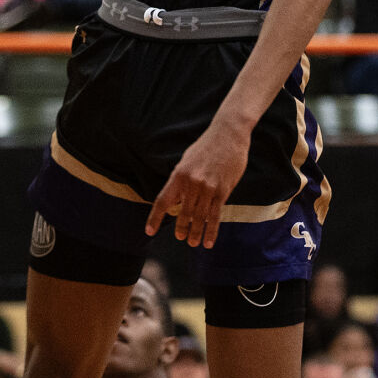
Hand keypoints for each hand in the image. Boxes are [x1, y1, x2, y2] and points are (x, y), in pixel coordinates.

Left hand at [145, 122, 249, 247]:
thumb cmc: (206, 147)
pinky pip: (215, 215)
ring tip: (193, 243)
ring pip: (199, 217)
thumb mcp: (187, 160)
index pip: (163, 201)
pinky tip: (209, 241)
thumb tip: (175, 201)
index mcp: (179, 175)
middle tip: (181, 237)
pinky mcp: (222, 191)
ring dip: (195, 233)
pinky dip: (211, 231)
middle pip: (183, 213)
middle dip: (181, 228)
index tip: (149, 231)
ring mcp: (208, 188)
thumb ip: (180, 181)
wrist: (228, 134)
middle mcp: (192, 183)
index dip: (155, 218)